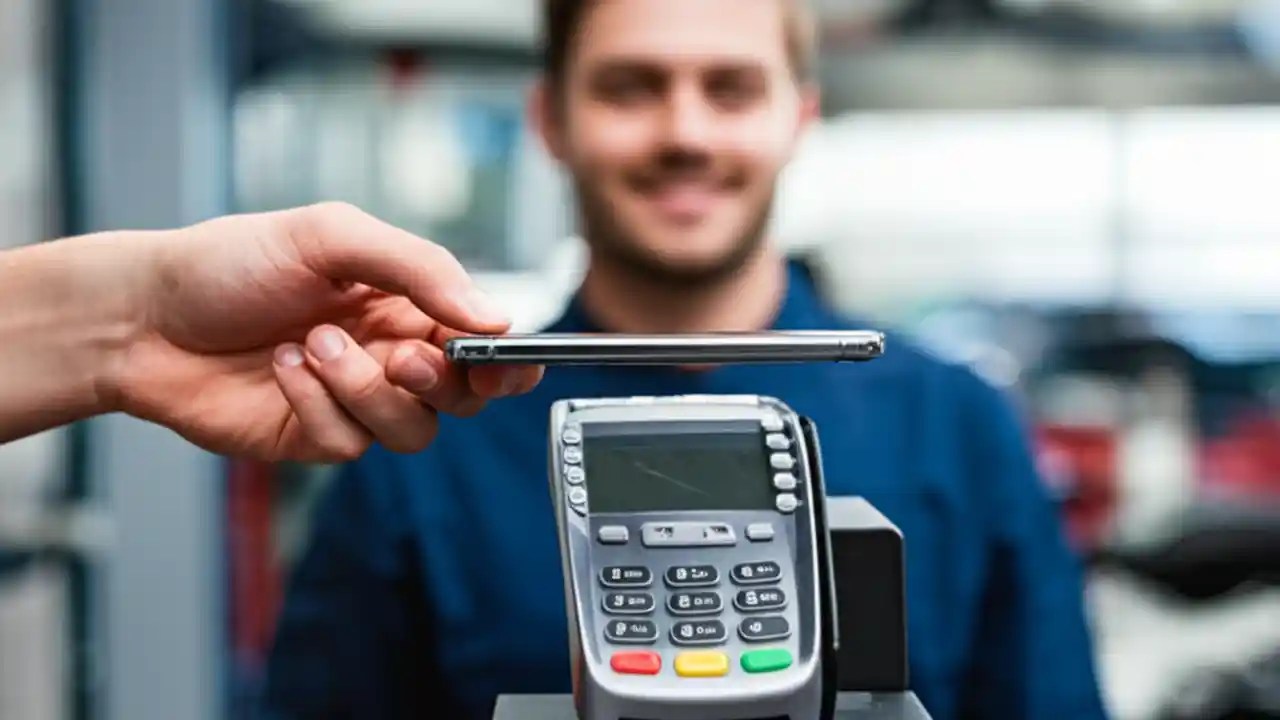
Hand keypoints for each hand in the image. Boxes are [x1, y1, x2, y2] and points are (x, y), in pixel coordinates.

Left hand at [109, 202, 541, 461]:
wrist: (143, 315)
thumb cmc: (231, 262)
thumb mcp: (330, 235)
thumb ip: (419, 268)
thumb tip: (494, 314)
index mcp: (407, 302)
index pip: (484, 340)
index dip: (507, 358)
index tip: (499, 358)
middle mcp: (390, 354)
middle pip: (464, 396)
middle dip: (440, 380)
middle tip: (399, 354)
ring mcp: (355, 401)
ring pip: (413, 430)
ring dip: (365, 389)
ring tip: (311, 345)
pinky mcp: (316, 437)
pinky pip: (351, 444)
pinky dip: (317, 406)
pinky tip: (281, 369)